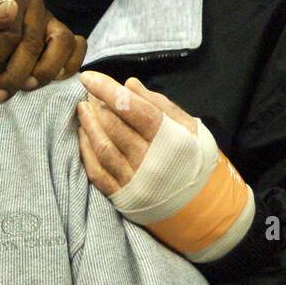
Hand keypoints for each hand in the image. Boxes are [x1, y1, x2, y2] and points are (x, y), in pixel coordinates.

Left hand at [0, 0, 85, 102]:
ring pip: (62, 43)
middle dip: (14, 75)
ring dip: (45, 71)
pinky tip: (52, 81)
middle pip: (33, 43)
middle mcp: (35, 4)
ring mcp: (52, 19)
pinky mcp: (63, 36)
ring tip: (27, 88)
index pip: (9, 31)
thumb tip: (9, 9)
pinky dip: (70, 65)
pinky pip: (78, 47)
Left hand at [75, 70, 195, 195]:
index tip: (88, 77)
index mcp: (169, 139)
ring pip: (102, 147)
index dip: (107, 90)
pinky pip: (96, 171)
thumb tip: (129, 84)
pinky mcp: (121, 196)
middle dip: (97, 105)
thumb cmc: (196, 160)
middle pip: (114, 127)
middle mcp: (149, 160)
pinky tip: (82, 134)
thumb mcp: (190, 128)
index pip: (132, 108)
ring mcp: (133, 180)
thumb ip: (160, 105)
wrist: (203, 207)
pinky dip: (86, 150)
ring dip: (88, 125)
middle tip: (88, 91)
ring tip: (82, 108)